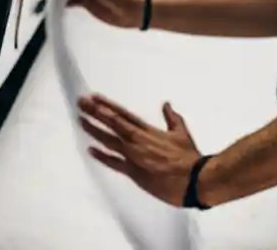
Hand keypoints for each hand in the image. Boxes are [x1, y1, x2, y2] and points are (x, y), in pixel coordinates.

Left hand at [78, 93, 204, 207]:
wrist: (195, 179)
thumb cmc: (189, 157)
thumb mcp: (181, 133)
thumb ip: (172, 118)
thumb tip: (166, 104)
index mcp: (148, 130)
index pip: (123, 114)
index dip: (107, 105)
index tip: (93, 97)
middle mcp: (137, 140)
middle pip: (112, 123)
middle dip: (95, 112)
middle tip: (80, 102)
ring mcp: (133, 156)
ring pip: (109, 140)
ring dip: (94, 129)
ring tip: (80, 120)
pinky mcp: (134, 172)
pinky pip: (114, 163)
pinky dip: (102, 156)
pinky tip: (90, 149)